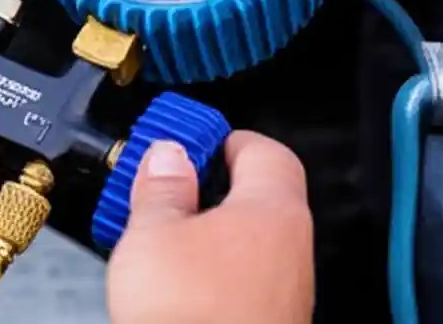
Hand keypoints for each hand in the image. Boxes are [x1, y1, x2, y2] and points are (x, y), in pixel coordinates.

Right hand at [106, 132, 314, 323]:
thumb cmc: (190, 316)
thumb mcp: (152, 232)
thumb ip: (160, 187)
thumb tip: (167, 156)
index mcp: (272, 210)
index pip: (263, 149)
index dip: (222, 138)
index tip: (185, 139)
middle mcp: (290, 249)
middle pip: (255, 197)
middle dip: (206, 188)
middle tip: (161, 185)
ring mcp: (283, 293)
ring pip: (246, 243)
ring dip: (204, 232)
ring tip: (155, 235)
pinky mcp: (265, 323)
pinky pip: (239, 281)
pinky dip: (208, 272)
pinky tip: (171, 282)